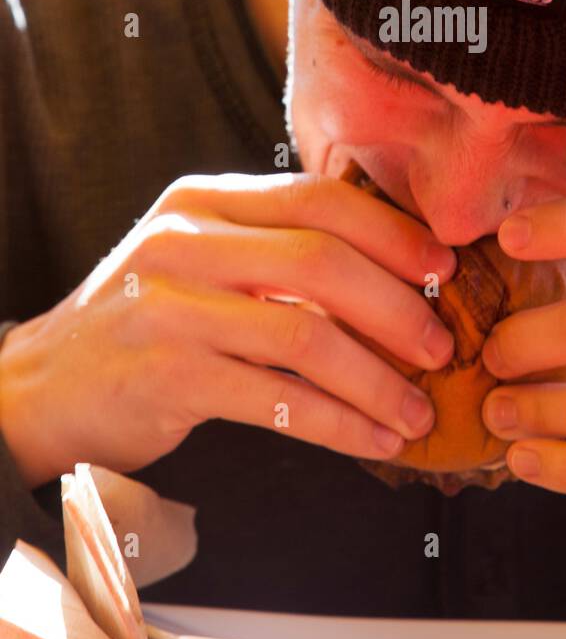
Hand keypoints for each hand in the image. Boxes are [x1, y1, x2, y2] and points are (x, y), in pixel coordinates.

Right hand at [0, 172, 455, 487]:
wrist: (47, 386)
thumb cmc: (146, 321)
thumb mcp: (202, 259)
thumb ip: (275, 250)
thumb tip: (395, 271)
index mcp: (205, 199)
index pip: (318, 198)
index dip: (392, 232)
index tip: (444, 267)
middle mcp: (185, 241)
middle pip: (322, 259)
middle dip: (398, 306)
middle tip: (442, 347)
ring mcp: (171, 307)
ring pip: (306, 334)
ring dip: (377, 379)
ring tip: (416, 410)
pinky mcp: (167, 375)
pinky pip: (277, 398)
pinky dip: (339, 424)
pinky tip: (373, 440)